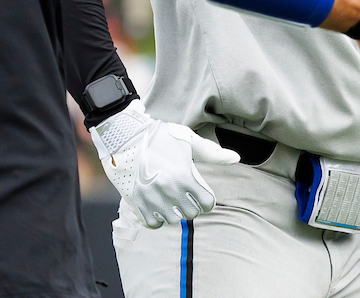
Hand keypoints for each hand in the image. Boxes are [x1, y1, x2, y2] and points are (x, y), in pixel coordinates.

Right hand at [90, 102, 239, 227]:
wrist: (124, 136)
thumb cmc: (158, 136)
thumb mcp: (187, 139)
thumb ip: (212, 152)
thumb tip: (236, 158)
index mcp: (184, 176)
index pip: (206, 204)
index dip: (205, 200)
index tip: (200, 194)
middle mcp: (170, 190)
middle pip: (190, 213)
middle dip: (190, 205)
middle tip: (183, 194)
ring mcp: (152, 198)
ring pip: (173, 219)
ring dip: (173, 211)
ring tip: (169, 198)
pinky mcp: (137, 203)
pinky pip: (154, 223)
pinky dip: (157, 218)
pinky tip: (156, 205)